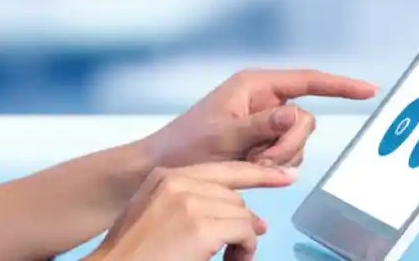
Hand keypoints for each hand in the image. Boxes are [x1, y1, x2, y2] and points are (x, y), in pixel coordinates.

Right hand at [88, 162, 296, 260]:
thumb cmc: (133, 254)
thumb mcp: (157, 217)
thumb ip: (196, 208)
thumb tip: (250, 219)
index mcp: (164, 177)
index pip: (222, 168)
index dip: (257, 173)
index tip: (285, 176)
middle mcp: (177, 182)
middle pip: (234, 194)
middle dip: (243, 221)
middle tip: (239, 249)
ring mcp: (189, 201)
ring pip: (242, 213)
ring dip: (243, 241)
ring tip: (228, 260)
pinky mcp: (201, 226)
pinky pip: (245, 232)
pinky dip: (246, 250)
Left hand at [142, 69, 378, 170]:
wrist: (167, 165)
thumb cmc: (187, 144)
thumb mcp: (223, 134)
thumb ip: (260, 126)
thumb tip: (293, 115)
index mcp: (253, 85)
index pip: (308, 80)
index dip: (340, 85)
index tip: (369, 89)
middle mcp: (263, 99)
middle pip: (305, 120)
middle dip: (289, 144)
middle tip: (261, 160)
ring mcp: (265, 121)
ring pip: (299, 140)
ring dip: (280, 157)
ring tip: (249, 163)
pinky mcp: (264, 140)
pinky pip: (289, 154)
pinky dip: (275, 165)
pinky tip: (251, 167)